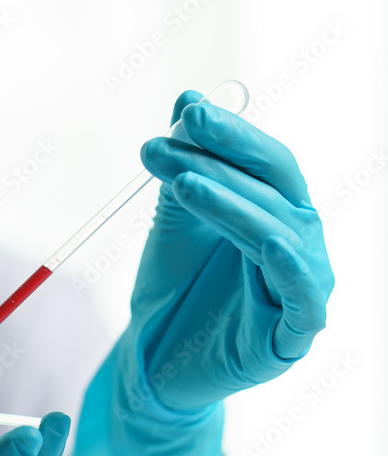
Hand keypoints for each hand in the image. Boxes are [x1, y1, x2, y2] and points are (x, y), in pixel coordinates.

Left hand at [72, 90, 333, 455]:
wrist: (154, 357)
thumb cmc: (174, 285)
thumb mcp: (175, 218)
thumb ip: (186, 165)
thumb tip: (188, 98)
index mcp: (277, 212)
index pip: (267, 161)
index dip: (231, 134)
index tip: (185, 111)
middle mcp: (299, 244)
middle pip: (275, 189)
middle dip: (223, 159)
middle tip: (170, 138)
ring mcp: (301, 289)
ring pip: (279, 234)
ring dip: (233, 202)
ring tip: (183, 182)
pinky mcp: (292, 335)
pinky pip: (302, 297)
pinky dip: (287, 265)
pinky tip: (264, 241)